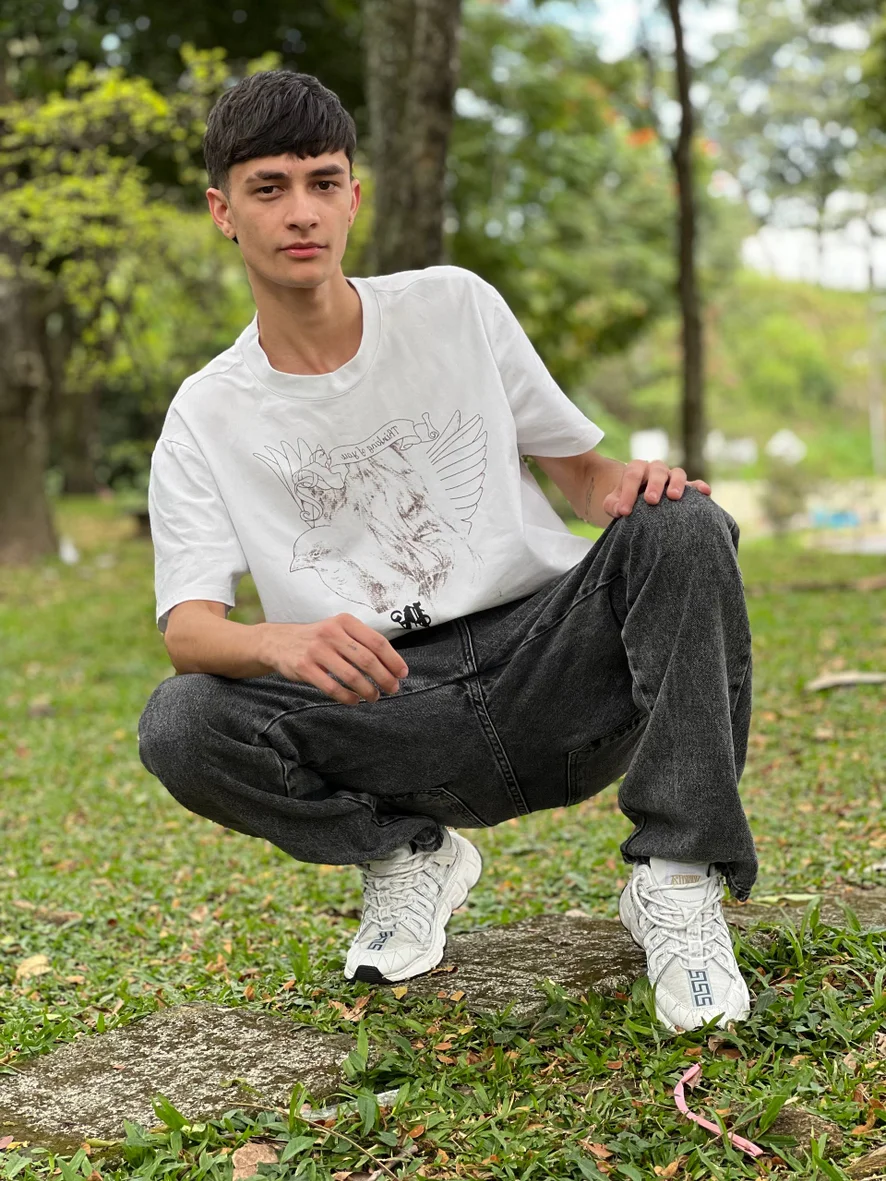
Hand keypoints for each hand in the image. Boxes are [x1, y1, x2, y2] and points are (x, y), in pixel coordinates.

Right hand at [258, 614, 408, 704]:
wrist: (278, 641)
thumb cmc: (317, 638)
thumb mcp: (338, 629)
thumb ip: (361, 641)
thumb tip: (391, 664)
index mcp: (344, 621)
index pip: (377, 642)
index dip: (393, 660)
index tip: (402, 673)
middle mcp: (331, 633)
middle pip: (367, 659)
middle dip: (385, 678)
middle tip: (393, 689)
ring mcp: (317, 650)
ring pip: (352, 676)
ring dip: (368, 690)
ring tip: (375, 697)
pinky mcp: (304, 668)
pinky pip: (332, 687)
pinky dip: (347, 697)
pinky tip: (354, 701)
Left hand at [603, 460, 710, 518]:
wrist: (639, 504)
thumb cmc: (626, 502)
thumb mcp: (614, 504)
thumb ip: (612, 505)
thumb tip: (620, 510)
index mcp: (636, 469)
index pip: (632, 475)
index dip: (628, 492)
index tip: (624, 511)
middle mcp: (655, 470)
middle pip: (657, 470)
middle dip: (654, 485)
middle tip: (651, 501)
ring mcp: (672, 477)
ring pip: (678, 473)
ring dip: (677, 483)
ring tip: (674, 497)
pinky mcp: (686, 488)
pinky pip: (695, 484)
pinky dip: (700, 486)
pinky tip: (705, 492)